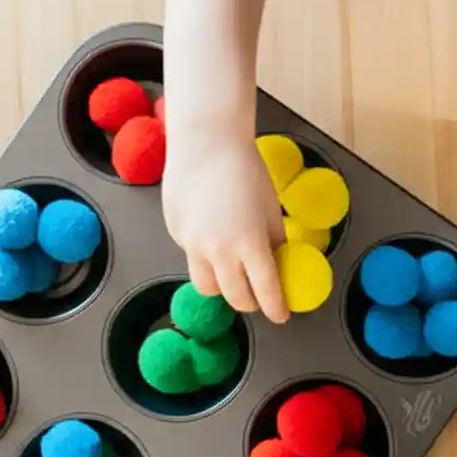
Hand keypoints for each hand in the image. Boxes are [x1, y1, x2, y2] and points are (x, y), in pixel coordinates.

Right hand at [162, 135, 289, 323]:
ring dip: (223, 286)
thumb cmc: (245, 169)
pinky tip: (212, 233)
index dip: (276, 309)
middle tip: (259, 295)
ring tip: (233, 272)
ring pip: (207, 286)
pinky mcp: (176, 234)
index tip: (281, 315)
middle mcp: (219, 250)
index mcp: (249, 243)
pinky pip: (192, 258)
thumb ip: (274, 241)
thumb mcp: (271, 208)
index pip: (265, 292)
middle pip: (235, 299)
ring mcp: (192, 244)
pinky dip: (205, 257)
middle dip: (250, 302)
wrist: (206, 141)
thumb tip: (278, 264)